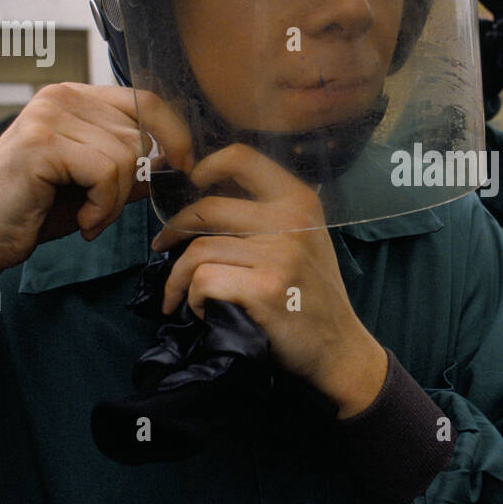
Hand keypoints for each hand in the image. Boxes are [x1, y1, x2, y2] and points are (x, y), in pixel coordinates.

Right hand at [0, 83, 192, 300]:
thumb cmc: (36, 210)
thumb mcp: (94, 185)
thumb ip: (131, 166)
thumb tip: (177, 159)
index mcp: (75, 98)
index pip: (145, 100)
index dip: (174, 134)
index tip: (185, 166)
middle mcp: (61, 96)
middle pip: (139, 135)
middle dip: (132, 185)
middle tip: (101, 211)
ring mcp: (48, 115)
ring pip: (126, 157)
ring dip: (115, 201)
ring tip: (88, 217)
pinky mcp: (41, 142)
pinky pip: (107, 172)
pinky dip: (102, 207)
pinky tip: (82, 222)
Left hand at [151, 144, 386, 418]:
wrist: (339, 346)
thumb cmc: (312, 294)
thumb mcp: (305, 239)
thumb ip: (268, 214)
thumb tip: (206, 194)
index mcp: (299, 200)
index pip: (241, 157)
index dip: (205, 167)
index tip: (191, 185)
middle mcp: (290, 220)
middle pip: (206, 208)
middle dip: (173, 231)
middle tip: (163, 248)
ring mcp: (278, 254)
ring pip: (198, 251)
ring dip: (180, 279)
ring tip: (186, 296)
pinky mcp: (263, 289)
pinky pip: (203, 282)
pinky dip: (195, 301)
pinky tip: (206, 312)